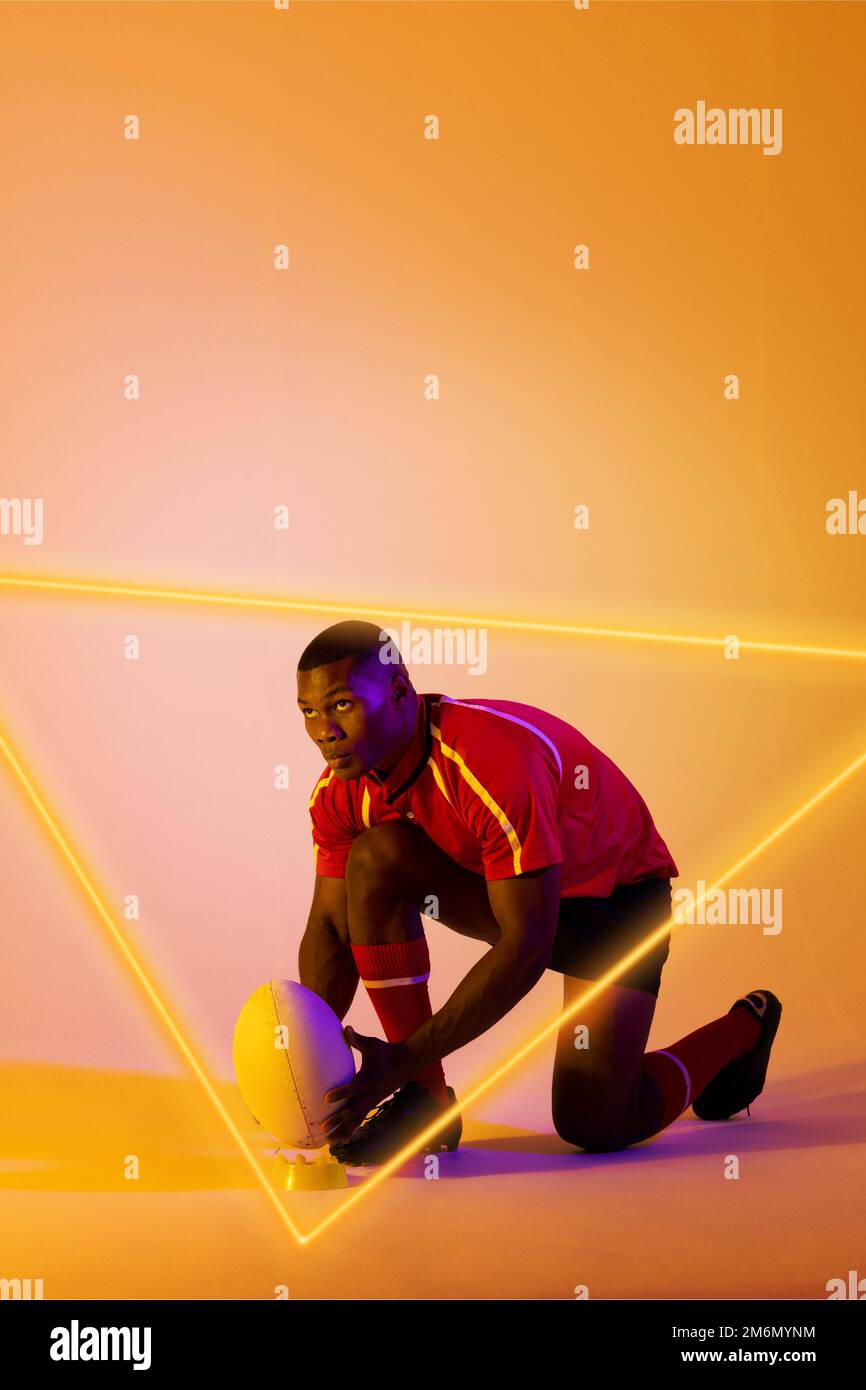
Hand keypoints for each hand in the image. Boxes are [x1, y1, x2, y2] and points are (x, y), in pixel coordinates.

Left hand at [320, 1026, 414, 1146]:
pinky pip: (360, 1120)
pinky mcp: (373, 1104)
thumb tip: (346, 1028)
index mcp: (368, 1079)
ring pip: (356, 1119)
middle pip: (352, 1110)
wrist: (407, 1062)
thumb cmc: (387, 1052)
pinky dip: (351, 1130)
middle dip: (337, 1120)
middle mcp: (370, 1093)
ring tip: (329, 1143)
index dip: (339, 1093)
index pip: (352, 1088)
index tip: (325, 1098)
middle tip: (323, 1128)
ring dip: (342, 1131)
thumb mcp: (372, 1044)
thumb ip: (357, 1039)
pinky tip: (341, 1140)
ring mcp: (372, 1100)